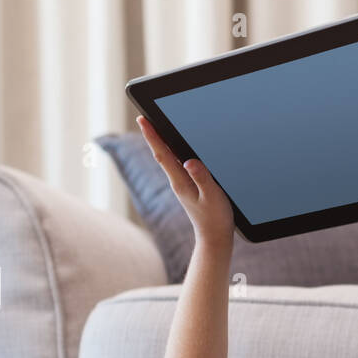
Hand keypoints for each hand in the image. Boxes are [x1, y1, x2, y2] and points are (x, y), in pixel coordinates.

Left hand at [137, 115, 234, 249]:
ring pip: (168, 160)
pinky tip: (174, 149)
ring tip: (155, 127)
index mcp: (180, 182)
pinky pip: (176, 166)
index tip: (142, 119)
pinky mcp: (188, 188)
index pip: (163, 154)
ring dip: (161, 143)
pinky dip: (172, 154)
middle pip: (162, 154)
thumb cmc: (216, 219)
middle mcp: (178, 182)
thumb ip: (202, 178)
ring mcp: (182, 186)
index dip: (153, 136)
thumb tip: (190, 161)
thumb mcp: (212, 197)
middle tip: (144, 117)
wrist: (214, 239)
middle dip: (153, 135)